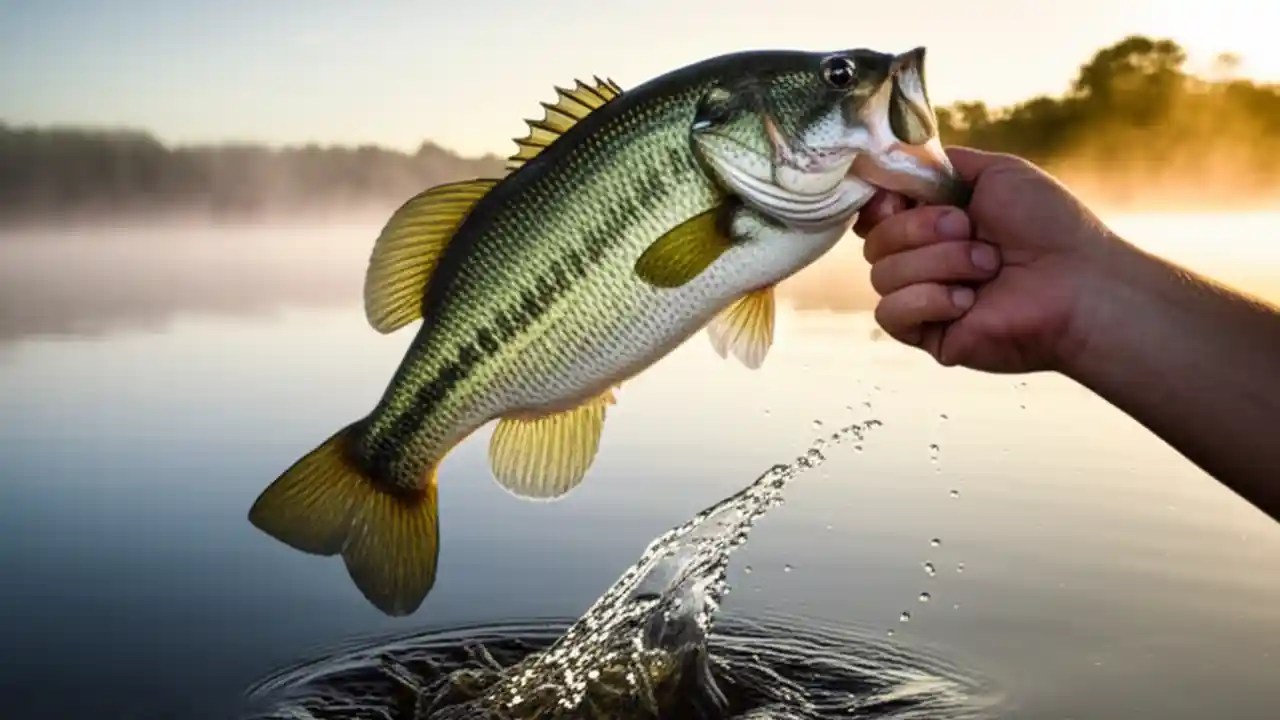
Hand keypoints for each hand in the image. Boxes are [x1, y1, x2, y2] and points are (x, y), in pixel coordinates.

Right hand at [854, 147, 1116, 373]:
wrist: (1079, 283)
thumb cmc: (1050, 227)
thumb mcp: (998, 173)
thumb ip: (944, 164)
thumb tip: (900, 160)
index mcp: (936, 224)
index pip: (876, 215)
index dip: (880, 204)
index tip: (899, 198)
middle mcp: (925, 260)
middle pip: (875, 242)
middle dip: (919, 229)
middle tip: (969, 229)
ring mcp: (924, 300)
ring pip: (883, 275)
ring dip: (939, 262)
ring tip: (988, 267)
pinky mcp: (927, 335)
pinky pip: (890, 314)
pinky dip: (927, 299)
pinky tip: (968, 301)